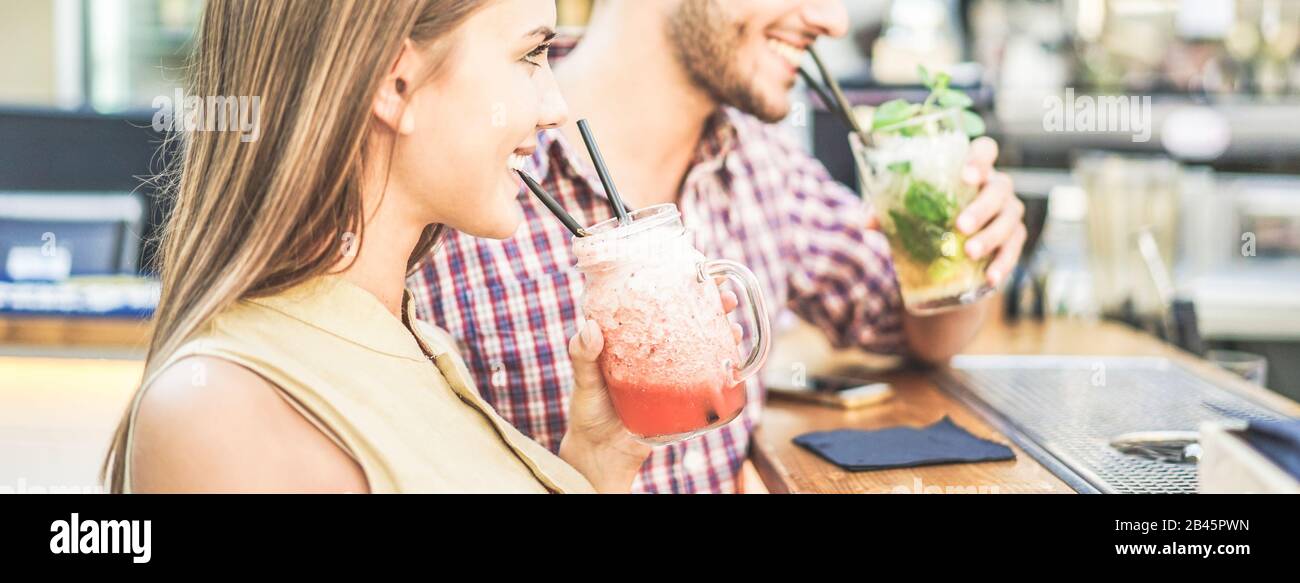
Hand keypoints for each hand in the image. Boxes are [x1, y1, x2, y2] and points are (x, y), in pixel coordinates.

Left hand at [559, 287, 742, 491]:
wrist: (601, 454)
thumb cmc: (587, 412)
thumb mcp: (583, 380)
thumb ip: (583, 356)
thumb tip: (589, 328)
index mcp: (630, 337)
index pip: (658, 302)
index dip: (678, 283)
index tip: (697, 270)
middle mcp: (655, 349)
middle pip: (688, 318)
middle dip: (711, 304)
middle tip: (726, 296)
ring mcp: (671, 371)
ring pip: (702, 344)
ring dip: (722, 332)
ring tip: (735, 327)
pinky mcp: (682, 396)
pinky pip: (706, 377)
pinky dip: (723, 367)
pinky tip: (734, 361)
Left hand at [863, 137, 1025, 286]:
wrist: (949, 251)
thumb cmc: (929, 217)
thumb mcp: (908, 212)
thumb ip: (888, 211)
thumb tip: (866, 220)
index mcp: (971, 169)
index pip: (986, 150)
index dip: (980, 158)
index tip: (966, 176)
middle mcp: (995, 186)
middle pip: (1000, 188)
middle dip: (982, 206)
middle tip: (961, 225)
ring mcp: (1008, 211)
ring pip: (1009, 218)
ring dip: (991, 236)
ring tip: (970, 252)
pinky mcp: (1013, 238)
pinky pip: (1015, 248)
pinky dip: (1004, 263)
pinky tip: (990, 276)